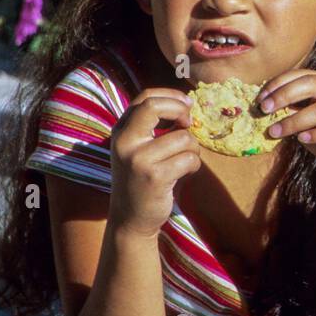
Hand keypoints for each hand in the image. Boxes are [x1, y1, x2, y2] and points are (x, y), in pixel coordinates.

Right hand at [109, 88, 202, 237]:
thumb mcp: (139, 148)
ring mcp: (138, 159)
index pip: (145, 97)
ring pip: (183, 138)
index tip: (187, 105)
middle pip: (155, 106)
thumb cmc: (142, 179)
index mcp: (121, 130)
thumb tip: (187, 104)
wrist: (130, 218)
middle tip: (189, 124)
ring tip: (184, 161)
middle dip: (181, 110)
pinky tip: (185, 173)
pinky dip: (194, 165)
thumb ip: (154, 126)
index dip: (171, 96)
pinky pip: (189, 159)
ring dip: (193, 149)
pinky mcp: (155, 177)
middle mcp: (125, 141)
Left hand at [255, 69, 315, 186]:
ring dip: (293, 121)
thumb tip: (266, 106)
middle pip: (310, 85)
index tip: (260, 99)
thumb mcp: (306, 121)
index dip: (279, 84)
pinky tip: (301, 139)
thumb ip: (292, 110)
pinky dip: (315, 135)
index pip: (302, 74)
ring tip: (276, 132)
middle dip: (283, 96)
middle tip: (264, 110)